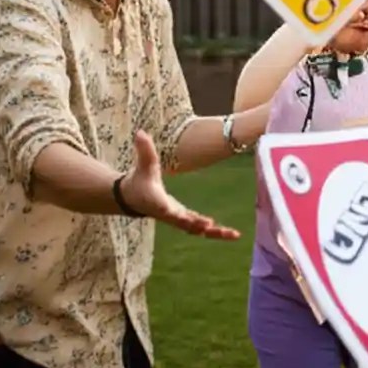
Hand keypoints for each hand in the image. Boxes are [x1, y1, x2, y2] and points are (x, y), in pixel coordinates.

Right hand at [119, 131, 239, 239]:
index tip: (192, 220)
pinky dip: (214, 231)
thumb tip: (140, 132)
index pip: (170, 211)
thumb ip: (144, 150)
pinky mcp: (184, 219)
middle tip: (218, 229)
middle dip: (203, 227)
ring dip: (215, 233)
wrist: (132, 198)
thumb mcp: (143, 164)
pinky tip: (231, 233)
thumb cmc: (139, 180)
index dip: (180, 216)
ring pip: (198, 230)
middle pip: (188, 225)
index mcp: (160, 203)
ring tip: (234, 235)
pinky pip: (201, 228)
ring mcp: (179, 219)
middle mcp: (171, 215)